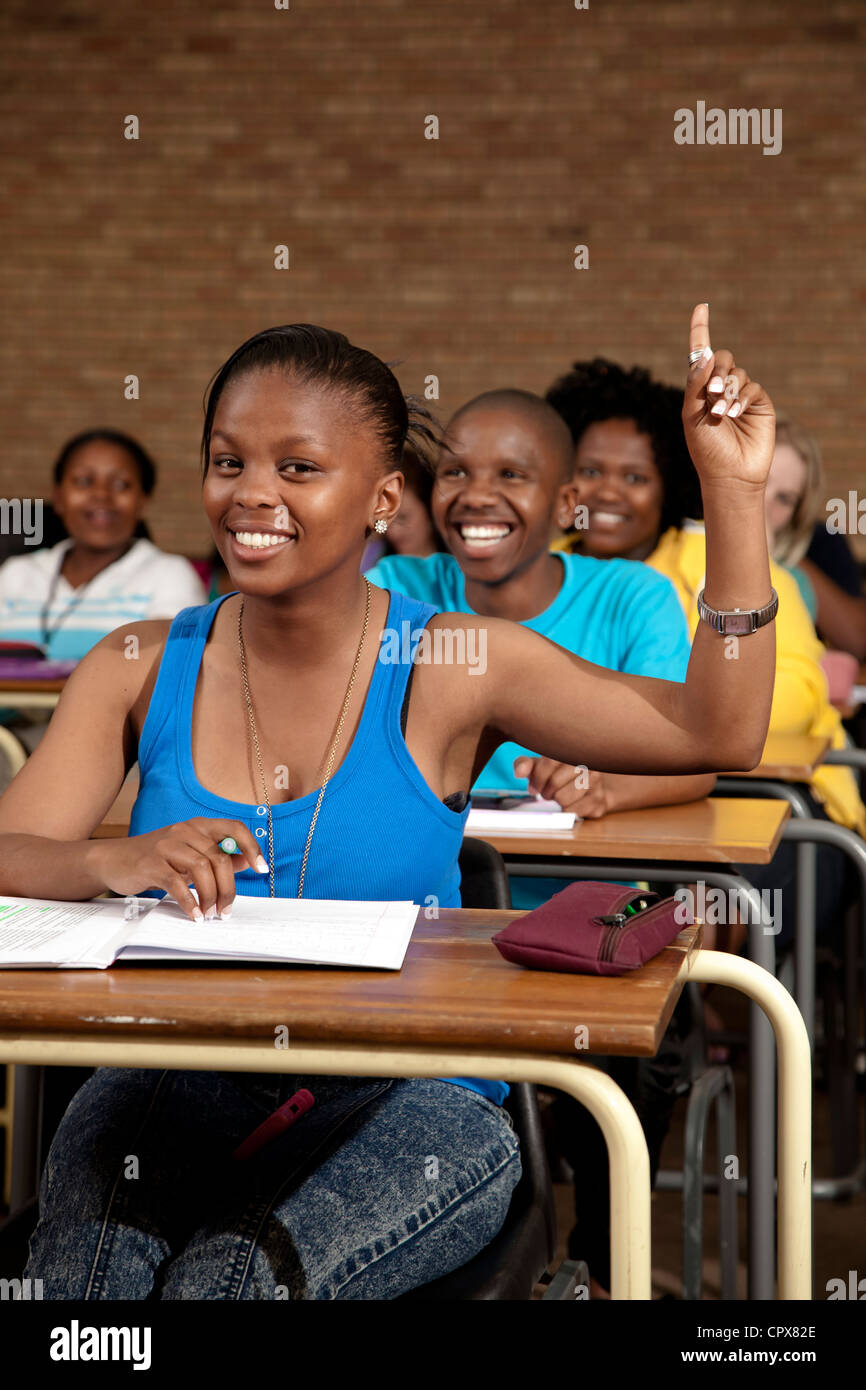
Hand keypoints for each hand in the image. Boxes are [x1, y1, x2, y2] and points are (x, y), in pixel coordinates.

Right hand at [92, 819, 266, 920]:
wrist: (113, 859)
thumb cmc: (156, 858)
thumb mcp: (189, 854)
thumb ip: (217, 856)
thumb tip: (246, 861)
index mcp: (198, 826)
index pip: (234, 828)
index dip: (252, 847)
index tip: (262, 869)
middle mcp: (185, 830)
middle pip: (220, 858)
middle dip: (228, 888)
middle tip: (225, 909)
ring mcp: (167, 845)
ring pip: (202, 870)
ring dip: (211, 896)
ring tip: (210, 912)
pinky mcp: (151, 863)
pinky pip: (177, 884)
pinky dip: (189, 902)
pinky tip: (194, 913)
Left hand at [513, 757, 611, 817]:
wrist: (589, 786)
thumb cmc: (559, 772)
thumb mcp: (540, 765)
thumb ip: (525, 764)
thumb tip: (519, 772)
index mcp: (571, 748)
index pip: (549, 761)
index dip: (537, 777)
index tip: (534, 787)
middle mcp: (588, 762)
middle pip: (554, 782)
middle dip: (546, 791)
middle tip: (547, 792)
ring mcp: (596, 782)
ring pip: (563, 798)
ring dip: (556, 801)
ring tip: (559, 796)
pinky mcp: (599, 800)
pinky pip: (573, 811)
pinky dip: (566, 811)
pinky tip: (570, 804)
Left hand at [683, 303, 775, 490]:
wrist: (729, 474)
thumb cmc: (705, 449)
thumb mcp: (691, 415)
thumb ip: (695, 385)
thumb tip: (702, 354)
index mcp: (699, 389)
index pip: (699, 354)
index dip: (700, 329)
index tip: (701, 307)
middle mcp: (719, 388)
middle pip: (721, 358)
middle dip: (716, 370)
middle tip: (712, 393)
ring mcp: (740, 395)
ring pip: (737, 372)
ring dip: (727, 391)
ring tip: (722, 415)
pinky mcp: (759, 403)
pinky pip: (752, 387)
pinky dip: (742, 398)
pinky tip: (735, 414)